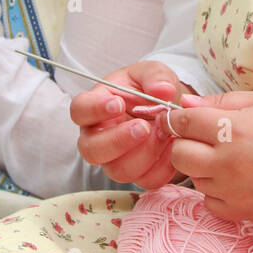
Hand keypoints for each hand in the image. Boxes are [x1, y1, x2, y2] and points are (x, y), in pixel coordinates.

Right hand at [71, 61, 187, 189]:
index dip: (94, 110)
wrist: (170, 108)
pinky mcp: (138, 174)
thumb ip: (156, 76)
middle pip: (91, 150)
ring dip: (144, 154)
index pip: (80, 110)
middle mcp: (98, 137)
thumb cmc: (150, 88)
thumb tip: (162, 91)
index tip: (118, 104)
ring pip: (117, 170)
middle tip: (144, 127)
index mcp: (96, 107)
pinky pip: (145, 180)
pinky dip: (163, 166)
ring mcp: (115, 159)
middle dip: (118, 141)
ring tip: (164, 134)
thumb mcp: (153, 73)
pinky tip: (173, 147)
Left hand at [168, 91, 252, 220]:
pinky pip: (208, 201)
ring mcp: (231, 190)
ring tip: (229, 158)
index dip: (178, 117)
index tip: (182, 118)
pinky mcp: (238, 212)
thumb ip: (223, 101)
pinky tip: (234, 179)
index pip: (183, 122)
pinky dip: (215, 190)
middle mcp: (226, 162)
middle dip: (185, 143)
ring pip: (193, 177)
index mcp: (232, 129)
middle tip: (204, 138)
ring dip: (202, 166)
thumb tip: (186, 105)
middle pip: (179, 153)